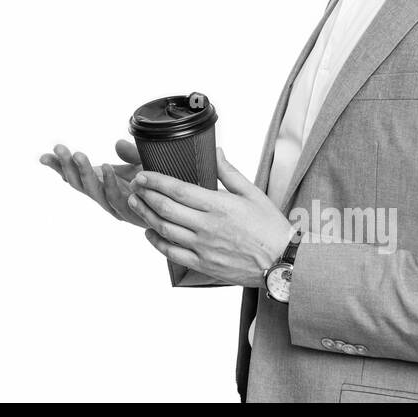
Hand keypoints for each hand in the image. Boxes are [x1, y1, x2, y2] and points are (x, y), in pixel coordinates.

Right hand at [40, 139, 147, 227]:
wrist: (175, 206)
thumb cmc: (155, 185)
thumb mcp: (141, 164)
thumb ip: (129, 153)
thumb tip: (117, 143)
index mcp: (99, 183)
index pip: (73, 175)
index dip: (58, 167)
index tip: (43, 157)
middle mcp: (102, 196)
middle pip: (77, 183)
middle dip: (66, 166)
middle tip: (59, 148)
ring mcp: (113, 206)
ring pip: (93, 191)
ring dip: (84, 172)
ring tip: (78, 155)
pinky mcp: (128, 212)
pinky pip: (115, 197)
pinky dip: (109, 182)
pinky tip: (107, 167)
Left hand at [128, 147, 297, 285]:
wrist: (283, 262)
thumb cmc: (270, 227)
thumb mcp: (253, 193)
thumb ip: (229, 172)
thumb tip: (215, 151)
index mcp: (219, 205)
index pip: (178, 190)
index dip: (155, 181)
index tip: (142, 175)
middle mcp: (208, 226)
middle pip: (166, 208)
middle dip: (145, 195)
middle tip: (134, 186)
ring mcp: (204, 248)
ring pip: (165, 230)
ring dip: (146, 215)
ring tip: (135, 203)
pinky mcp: (204, 265)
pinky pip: (172, 254)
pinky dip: (156, 242)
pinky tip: (149, 232)